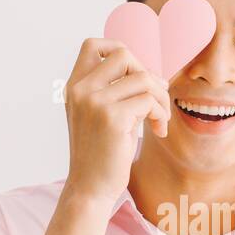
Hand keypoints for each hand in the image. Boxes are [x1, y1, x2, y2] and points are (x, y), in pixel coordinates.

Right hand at [62, 38, 170, 202]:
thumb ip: (112, 91)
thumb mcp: (99, 116)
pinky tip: (158, 130)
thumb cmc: (101, 154)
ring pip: (143, 78)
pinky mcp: (112, 118)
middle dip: (147, 74)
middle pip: (123, 55)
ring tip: (159, 119)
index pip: (93, 45)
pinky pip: (149, 101)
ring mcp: (94, 103)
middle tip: (154, 100)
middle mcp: (80, 90)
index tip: (136, 74)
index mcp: (74, 87)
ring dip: (160, 98)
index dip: (119, 49)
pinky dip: (160, 114)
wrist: (90, 188)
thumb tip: (150, 71)